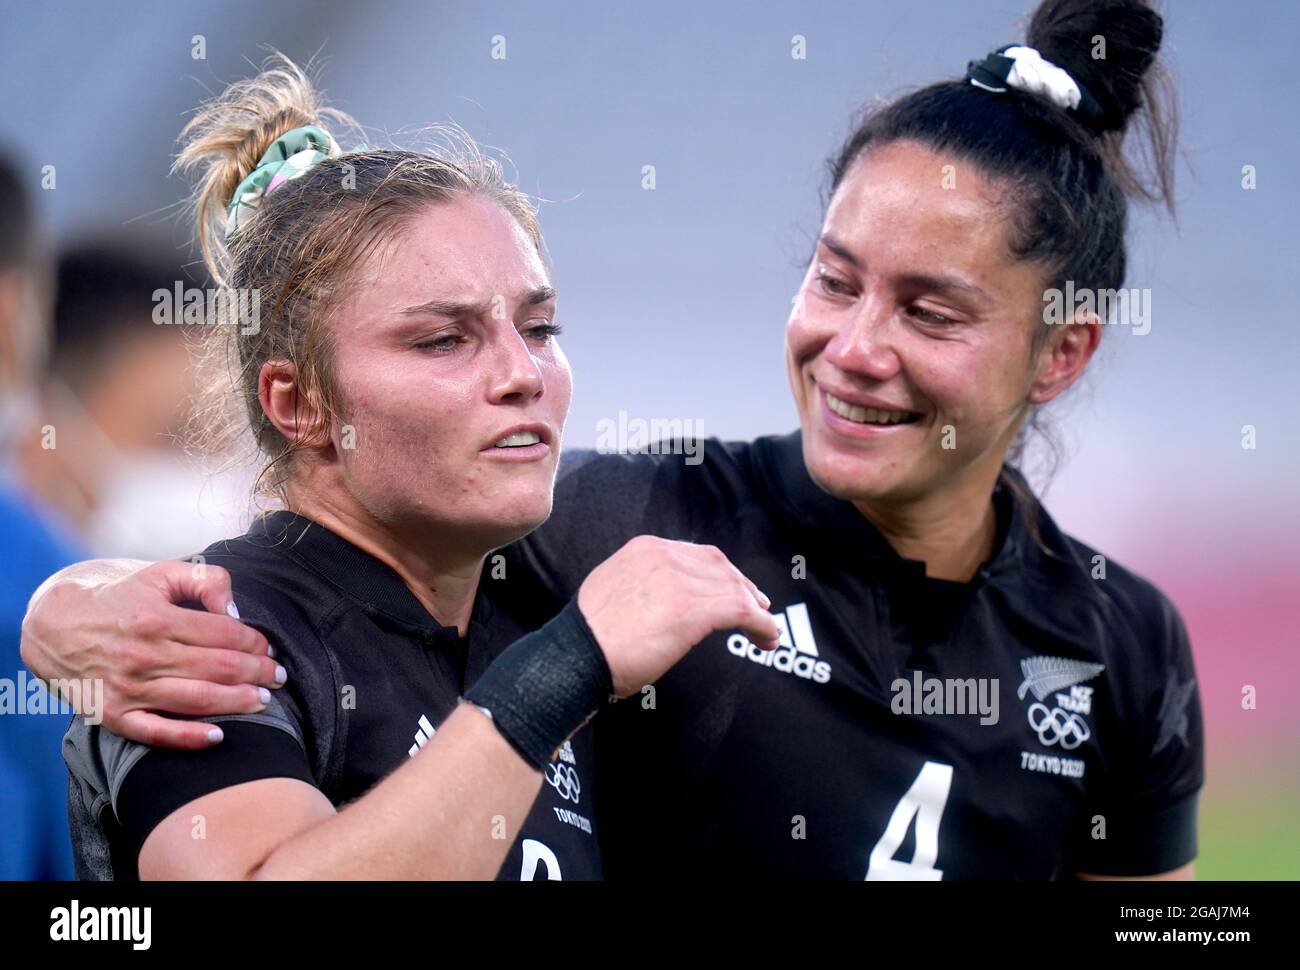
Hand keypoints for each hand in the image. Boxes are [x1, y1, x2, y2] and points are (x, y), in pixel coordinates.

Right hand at [20, 560, 282, 748]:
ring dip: (236, 702)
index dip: (255, 643)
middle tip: (278, 677)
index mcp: (156, 617)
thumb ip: (206, 581)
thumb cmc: (118, 594)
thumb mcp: (161, 573)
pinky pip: (155, 732)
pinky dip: (188, 738)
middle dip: (256, 673)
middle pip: (217, 668)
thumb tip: (237, 612)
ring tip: (262, 700)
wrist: (53, 621)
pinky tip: (218, 736)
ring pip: (196, 700)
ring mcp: (126, 688)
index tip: (270, 649)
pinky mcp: (112, 714)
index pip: (224, 633)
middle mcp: (142, 654)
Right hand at [577, 536, 779, 695]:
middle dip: (743, 588)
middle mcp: (664, 556)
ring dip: (756, 611)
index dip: (722, 573)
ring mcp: (680, 581)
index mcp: (644, 549)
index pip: (696, 555)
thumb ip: (642, 585)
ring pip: (734, 589)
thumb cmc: (588, 639)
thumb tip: (664, 602)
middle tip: (759, 609)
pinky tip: (767, 639)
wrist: (576, 657)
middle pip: (720, 566)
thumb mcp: (613, 591)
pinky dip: (760, 625)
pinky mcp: (693, 609)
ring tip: (766, 632)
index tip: (735, 591)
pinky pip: (741, 611)